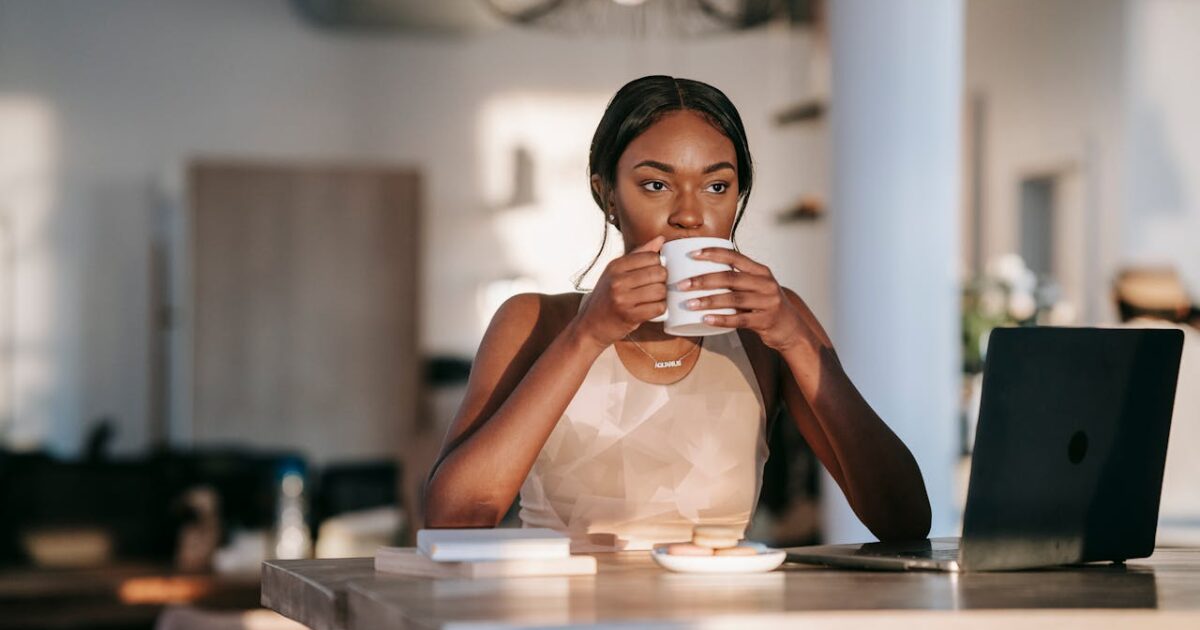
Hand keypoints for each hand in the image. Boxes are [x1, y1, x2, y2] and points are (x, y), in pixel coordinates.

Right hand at [575, 235, 667, 347]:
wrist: (590, 326)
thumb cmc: (606, 298)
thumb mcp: (616, 272)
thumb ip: (639, 255)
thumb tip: (660, 239)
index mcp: (615, 266)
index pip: (651, 257)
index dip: (659, 265)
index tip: (655, 273)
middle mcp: (617, 280)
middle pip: (659, 273)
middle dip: (663, 281)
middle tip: (656, 287)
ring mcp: (622, 298)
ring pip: (660, 290)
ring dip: (662, 296)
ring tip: (654, 299)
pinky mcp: (629, 316)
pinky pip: (658, 308)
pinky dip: (660, 309)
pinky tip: (653, 309)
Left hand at [678, 247, 806, 350]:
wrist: (791, 328)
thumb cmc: (765, 305)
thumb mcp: (756, 286)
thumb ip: (737, 279)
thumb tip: (702, 273)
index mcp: (760, 271)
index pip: (734, 256)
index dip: (713, 253)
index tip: (692, 254)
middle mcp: (765, 283)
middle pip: (730, 278)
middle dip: (703, 280)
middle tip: (682, 285)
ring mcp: (767, 302)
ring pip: (733, 299)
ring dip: (708, 301)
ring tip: (689, 303)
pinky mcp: (765, 321)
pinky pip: (739, 320)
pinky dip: (721, 319)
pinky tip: (706, 319)